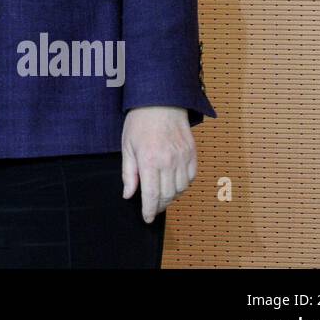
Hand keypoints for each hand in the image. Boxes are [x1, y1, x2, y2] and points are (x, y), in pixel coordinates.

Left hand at [121, 105, 196, 222]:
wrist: (161, 102)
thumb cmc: (140, 122)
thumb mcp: (127, 146)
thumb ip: (128, 173)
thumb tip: (129, 194)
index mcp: (149, 160)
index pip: (152, 195)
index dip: (150, 210)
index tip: (147, 218)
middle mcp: (168, 162)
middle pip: (167, 195)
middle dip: (159, 205)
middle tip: (153, 207)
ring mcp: (182, 158)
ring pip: (180, 189)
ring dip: (171, 196)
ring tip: (162, 194)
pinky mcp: (192, 154)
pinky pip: (191, 177)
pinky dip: (183, 185)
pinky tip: (174, 182)